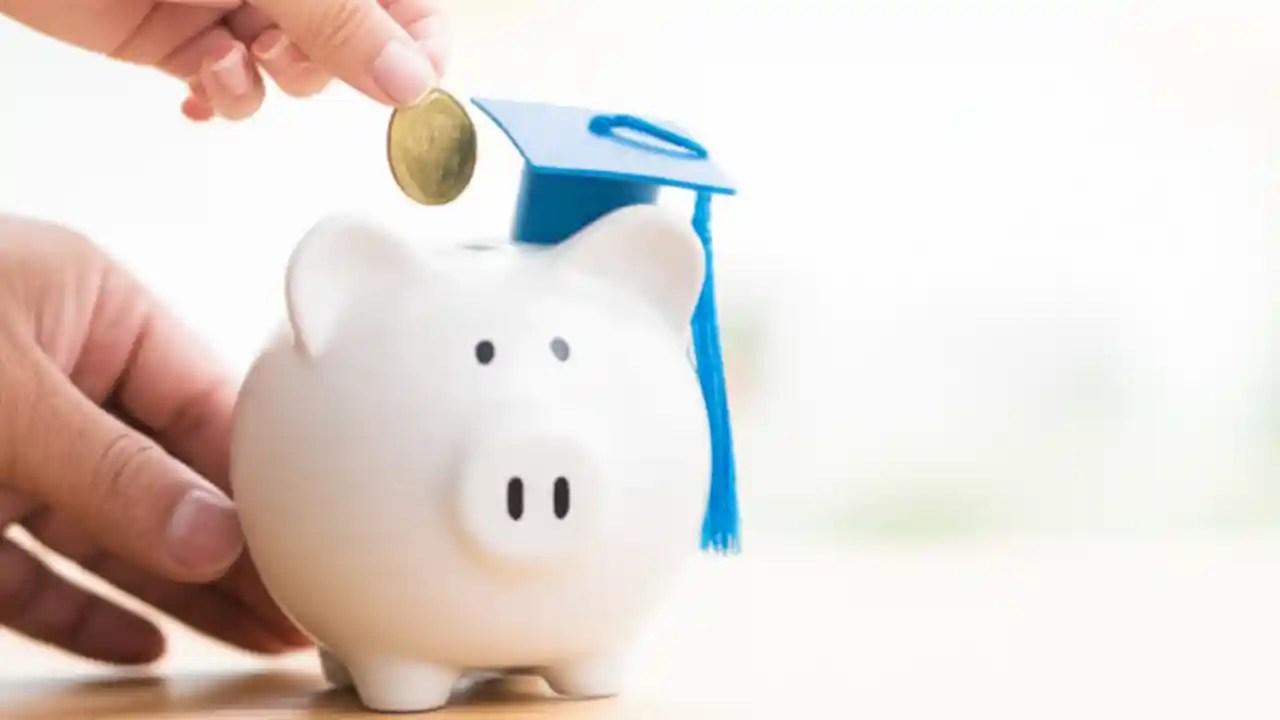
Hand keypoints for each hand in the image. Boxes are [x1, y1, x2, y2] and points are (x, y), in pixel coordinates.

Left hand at [0, 0, 449, 121]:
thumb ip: (341, 21)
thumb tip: (412, 84)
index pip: (408, 3)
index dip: (418, 45)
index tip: (407, 86)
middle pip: (356, 47)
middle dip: (322, 63)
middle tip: (278, 44)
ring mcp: (236, 2)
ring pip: (295, 76)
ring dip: (267, 83)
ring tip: (225, 54)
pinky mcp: (184, 38)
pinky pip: (235, 89)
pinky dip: (224, 98)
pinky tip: (203, 83)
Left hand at [0, 215, 307, 663]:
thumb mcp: (0, 395)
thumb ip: (110, 473)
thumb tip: (215, 539)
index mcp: (94, 312)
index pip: (207, 405)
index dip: (262, 480)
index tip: (311, 543)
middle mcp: (61, 379)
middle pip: (172, 479)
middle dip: (236, 549)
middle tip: (304, 609)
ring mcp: (12, 448)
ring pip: (115, 533)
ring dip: (180, 592)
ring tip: (256, 639)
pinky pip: (35, 571)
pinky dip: (83, 610)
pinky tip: (142, 642)